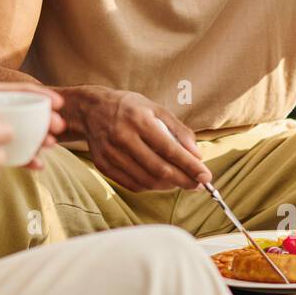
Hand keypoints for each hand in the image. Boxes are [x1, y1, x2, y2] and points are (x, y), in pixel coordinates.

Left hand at [0, 82, 65, 168]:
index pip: (20, 90)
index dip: (40, 94)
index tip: (57, 102)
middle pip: (28, 110)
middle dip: (46, 118)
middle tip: (59, 128)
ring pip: (26, 130)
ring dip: (41, 137)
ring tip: (51, 145)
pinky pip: (16, 148)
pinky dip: (27, 155)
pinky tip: (37, 165)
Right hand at [75, 87, 210, 191]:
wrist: (90, 109)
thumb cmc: (128, 107)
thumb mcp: (155, 108)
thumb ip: (178, 130)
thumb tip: (196, 155)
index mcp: (139, 120)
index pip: (170, 149)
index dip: (190, 166)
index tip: (206, 176)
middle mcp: (123, 137)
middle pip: (159, 169)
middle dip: (183, 180)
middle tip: (197, 184)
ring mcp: (111, 153)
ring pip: (146, 180)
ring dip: (168, 186)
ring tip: (180, 182)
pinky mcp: (103, 165)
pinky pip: (132, 184)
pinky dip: (150, 187)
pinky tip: (160, 182)